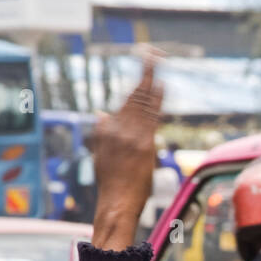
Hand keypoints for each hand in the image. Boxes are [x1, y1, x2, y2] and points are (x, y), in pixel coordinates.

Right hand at [88, 51, 163, 250]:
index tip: (145, 72)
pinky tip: (160, 86)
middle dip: (144, 75)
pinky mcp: (143, 145)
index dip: (137, 86)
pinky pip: (151, 117)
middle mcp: (117, 129)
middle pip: (133, 97)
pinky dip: (155, 100)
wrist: (116, 204)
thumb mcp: (101, 155)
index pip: (126, 103)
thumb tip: (101, 112)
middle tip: (152, 55)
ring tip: (158, 63)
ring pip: (142, 103)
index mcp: (107, 130)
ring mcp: (131, 136)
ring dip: (151, 82)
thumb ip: (103, 133)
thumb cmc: (112, 184)